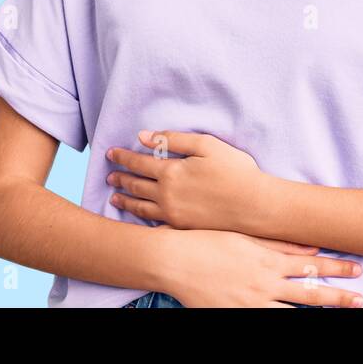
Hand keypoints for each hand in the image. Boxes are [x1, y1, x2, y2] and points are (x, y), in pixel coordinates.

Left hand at [106, 129, 270, 233]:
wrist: (253, 206)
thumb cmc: (235, 171)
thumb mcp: (207, 145)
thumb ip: (174, 139)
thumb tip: (145, 136)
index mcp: (171, 171)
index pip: (139, 162)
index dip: (123, 156)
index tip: (111, 153)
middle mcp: (166, 195)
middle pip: (135, 185)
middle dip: (120, 178)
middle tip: (109, 175)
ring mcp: (172, 214)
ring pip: (140, 206)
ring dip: (125, 200)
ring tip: (114, 197)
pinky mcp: (180, 227)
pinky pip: (152, 223)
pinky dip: (140, 218)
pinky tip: (137, 217)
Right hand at [157, 227, 362, 307]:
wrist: (176, 260)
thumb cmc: (210, 243)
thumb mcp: (248, 237)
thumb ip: (280, 244)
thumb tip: (311, 247)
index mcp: (269, 262)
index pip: (312, 267)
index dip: (337, 269)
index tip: (357, 271)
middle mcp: (264, 285)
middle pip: (309, 294)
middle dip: (338, 298)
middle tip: (360, 300)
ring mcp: (251, 304)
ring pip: (291, 314)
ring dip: (317, 314)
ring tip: (339, 315)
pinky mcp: (234, 316)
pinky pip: (264, 322)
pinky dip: (282, 323)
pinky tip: (297, 324)